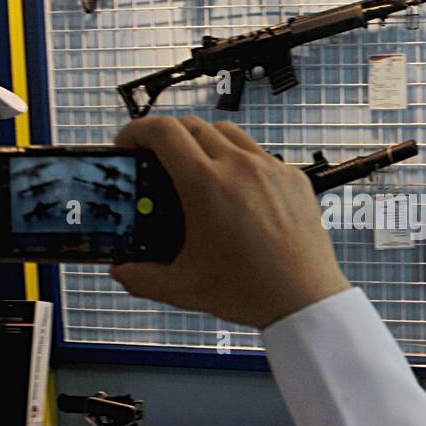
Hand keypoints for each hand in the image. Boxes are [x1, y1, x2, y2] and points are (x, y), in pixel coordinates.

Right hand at [110, 116, 350, 328]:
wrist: (304, 299)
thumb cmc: (252, 291)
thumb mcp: (183, 287)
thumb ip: (141, 277)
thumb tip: (121, 270)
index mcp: (207, 185)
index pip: (163, 131)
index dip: (137, 130)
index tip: (129, 142)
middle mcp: (240, 167)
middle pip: (192, 126)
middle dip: (167, 137)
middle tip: (158, 160)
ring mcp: (270, 169)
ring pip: (228, 133)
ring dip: (204, 142)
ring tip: (197, 170)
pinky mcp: (293, 177)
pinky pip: (260, 154)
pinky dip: (241, 162)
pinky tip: (236, 190)